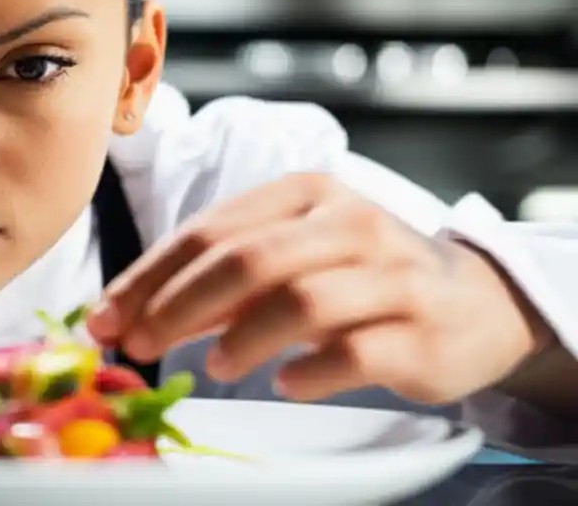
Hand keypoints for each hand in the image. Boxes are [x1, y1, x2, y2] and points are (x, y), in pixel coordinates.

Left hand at [86, 173, 550, 403]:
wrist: (475, 302)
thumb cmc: (359, 277)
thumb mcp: (290, 258)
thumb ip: (217, 281)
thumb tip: (127, 314)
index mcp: (303, 195)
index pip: (207, 232)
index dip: (148, 277)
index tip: (104, 317)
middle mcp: (348, 224)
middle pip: (247, 260)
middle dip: (178, 306)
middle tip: (137, 344)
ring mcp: (391, 276)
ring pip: (302, 300)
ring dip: (243, 336)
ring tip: (211, 367)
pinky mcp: (422, 331)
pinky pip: (358, 351)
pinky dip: (314, 370)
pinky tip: (285, 385)